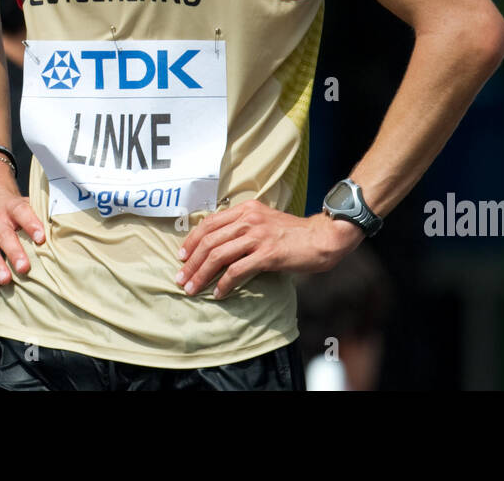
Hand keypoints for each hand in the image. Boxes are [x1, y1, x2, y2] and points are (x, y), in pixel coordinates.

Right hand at [0, 158, 44, 288]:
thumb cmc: (11, 205)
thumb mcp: (25, 202)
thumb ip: (40, 214)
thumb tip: (66, 226)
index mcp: (12, 206)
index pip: (22, 212)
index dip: (31, 224)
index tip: (41, 238)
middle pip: (4, 235)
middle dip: (14, 252)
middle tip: (24, 268)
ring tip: (5, 280)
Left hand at [176, 200, 364, 299]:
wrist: (322, 237)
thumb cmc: (293, 233)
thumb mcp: (265, 220)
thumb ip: (244, 227)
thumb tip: (219, 245)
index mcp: (246, 209)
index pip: (208, 224)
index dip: (191, 241)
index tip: (181, 257)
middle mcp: (249, 219)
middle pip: (209, 241)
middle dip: (191, 262)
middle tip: (181, 278)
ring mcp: (258, 236)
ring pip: (218, 256)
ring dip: (201, 275)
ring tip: (192, 289)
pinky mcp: (267, 254)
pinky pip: (237, 270)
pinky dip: (224, 284)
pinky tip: (219, 293)